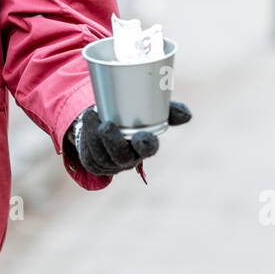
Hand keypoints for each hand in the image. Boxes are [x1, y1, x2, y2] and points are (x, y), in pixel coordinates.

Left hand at [67, 101, 191, 177]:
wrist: (106, 122)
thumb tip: (188, 115)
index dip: (146, 144)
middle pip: (122, 157)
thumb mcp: (149, 110)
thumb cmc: (132, 117)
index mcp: (143, 146)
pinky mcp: (94, 162)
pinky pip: (89, 155)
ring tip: (91, 115)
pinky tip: (87, 121)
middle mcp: (128, 158)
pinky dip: (86, 137)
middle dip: (115, 143)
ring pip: (102, 155)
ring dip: (95, 137)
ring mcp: (110, 162)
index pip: (147, 149)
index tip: (143, 134)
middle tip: (107, 125)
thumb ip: (168, 110)